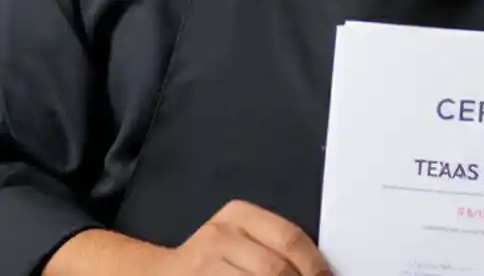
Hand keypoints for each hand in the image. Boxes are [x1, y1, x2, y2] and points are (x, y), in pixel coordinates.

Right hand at [152, 200, 331, 275]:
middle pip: (276, 268)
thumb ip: (276, 247)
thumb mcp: (242, 237)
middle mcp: (220, 235)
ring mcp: (205, 264)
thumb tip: (320, 271)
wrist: (163, 274)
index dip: (315, 266)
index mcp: (239, 214)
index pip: (290, 238)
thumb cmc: (214, 258)